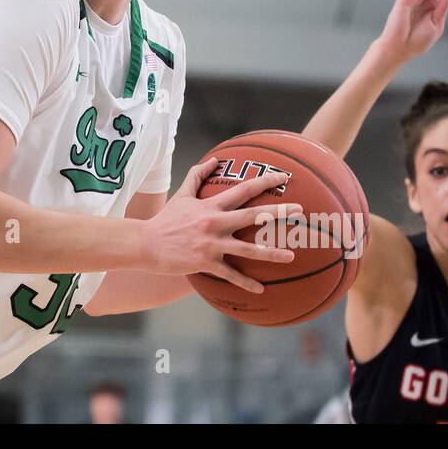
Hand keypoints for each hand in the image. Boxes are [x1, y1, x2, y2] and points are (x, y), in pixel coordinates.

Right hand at [140, 158, 300, 292]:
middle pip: (253, 216)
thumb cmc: (167, 219)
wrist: (146, 243)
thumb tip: (215, 160)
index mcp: (211, 205)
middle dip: (278, 212)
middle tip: (300, 210)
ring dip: (271, 252)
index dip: (264, 181)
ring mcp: (211, 244)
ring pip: (247, 249)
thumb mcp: (182, 194)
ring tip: (291, 255)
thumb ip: (198, 175)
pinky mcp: (206, 263)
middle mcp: (215, 223)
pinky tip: (262, 288)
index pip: (243, 190)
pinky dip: (246, 282)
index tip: (283, 177)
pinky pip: (231, 274)